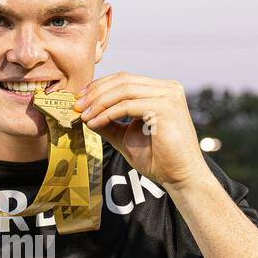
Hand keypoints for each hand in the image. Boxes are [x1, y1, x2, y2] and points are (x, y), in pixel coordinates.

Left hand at [74, 72, 205, 190]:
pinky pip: (128, 105)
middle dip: (96, 92)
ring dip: (99, 102)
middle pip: (123, 80)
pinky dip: (108, 113)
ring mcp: (169, 96)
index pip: (125, 79)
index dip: (100, 86)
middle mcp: (167, 88)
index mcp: (161, 91)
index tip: (80, 99)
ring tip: (84, 116)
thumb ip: (109, 123)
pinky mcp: (166, 108)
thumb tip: (85, 114)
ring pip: (124, 90)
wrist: (180, 177)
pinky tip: (95, 123)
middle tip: (77, 106)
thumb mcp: (126, 137)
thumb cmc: (158, 160)